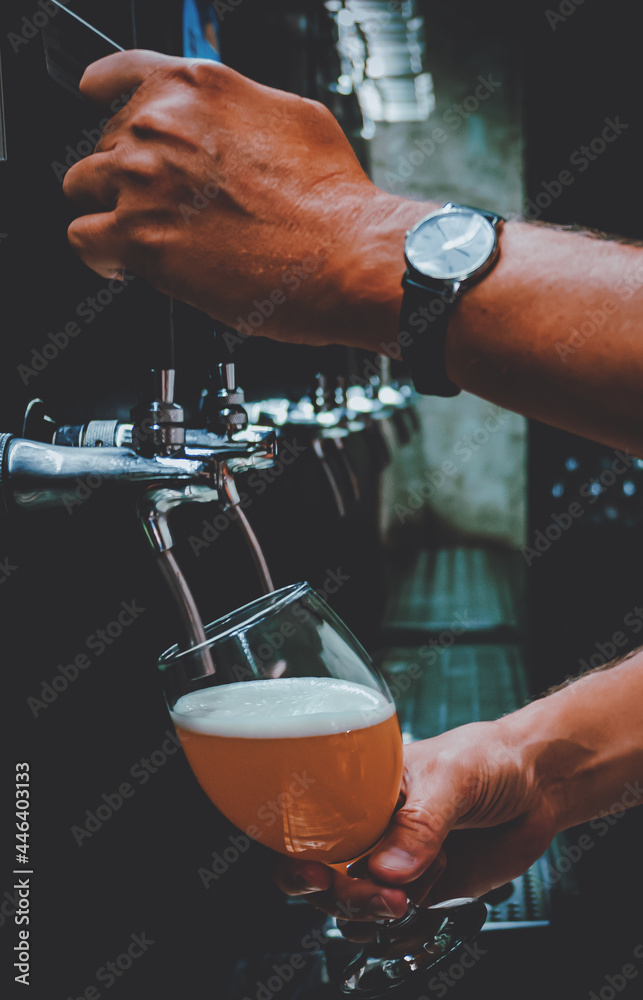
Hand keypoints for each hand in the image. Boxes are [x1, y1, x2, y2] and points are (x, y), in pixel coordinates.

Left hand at [63, 51, 422, 350]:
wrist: (345, 255)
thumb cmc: (332, 199)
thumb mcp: (294, 119)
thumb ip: (240, 111)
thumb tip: (227, 125)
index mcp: (196, 88)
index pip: (121, 74)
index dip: (110, 100)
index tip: (104, 112)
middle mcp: (161, 125)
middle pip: (105, 141)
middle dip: (129, 173)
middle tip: (167, 205)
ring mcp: (144, 181)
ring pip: (83, 186)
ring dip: (109, 209)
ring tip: (146, 234)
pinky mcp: (139, 239)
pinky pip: (83, 238)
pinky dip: (101, 253)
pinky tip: (126, 262)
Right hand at [271, 719, 558, 935]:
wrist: (539, 786)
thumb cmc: (490, 759)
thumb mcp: (453, 776)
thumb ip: (421, 823)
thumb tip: (386, 870)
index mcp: (357, 791)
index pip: (305, 828)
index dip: (296, 858)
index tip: (318, 875)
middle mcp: (367, 830)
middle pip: (325, 881)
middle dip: (348, 898)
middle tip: (389, 895)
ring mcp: (392, 864)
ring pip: (354, 910)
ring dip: (377, 915)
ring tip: (416, 894)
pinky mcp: (421, 891)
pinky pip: (392, 925)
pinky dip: (403, 928)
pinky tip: (427, 902)